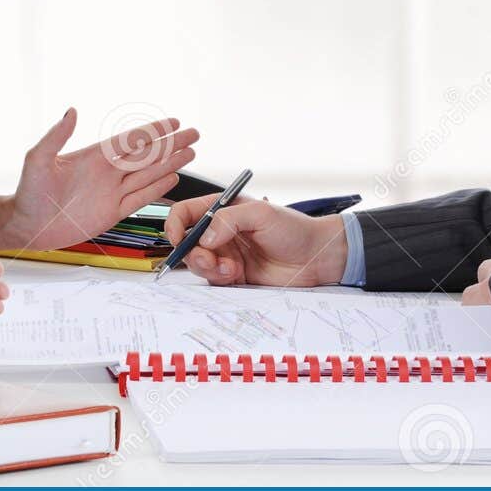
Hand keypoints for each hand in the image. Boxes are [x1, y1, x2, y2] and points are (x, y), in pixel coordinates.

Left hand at [0, 108, 199, 251]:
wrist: (27, 224)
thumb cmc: (28, 192)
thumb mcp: (37, 160)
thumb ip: (56, 136)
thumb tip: (71, 111)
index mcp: (95, 156)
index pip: (132, 140)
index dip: (154, 131)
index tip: (174, 121)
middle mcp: (108, 172)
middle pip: (148, 155)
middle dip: (172, 144)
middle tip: (195, 132)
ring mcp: (112, 193)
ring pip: (149, 175)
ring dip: (171, 163)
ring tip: (192, 152)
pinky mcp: (112, 213)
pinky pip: (140, 199)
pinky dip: (158, 189)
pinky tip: (173, 178)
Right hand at [163, 195, 347, 286]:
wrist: (316, 258)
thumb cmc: (294, 229)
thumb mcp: (261, 214)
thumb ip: (228, 220)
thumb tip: (204, 238)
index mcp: (222, 209)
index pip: (185, 213)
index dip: (174, 225)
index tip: (177, 238)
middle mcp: (220, 232)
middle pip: (187, 243)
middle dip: (193, 254)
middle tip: (210, 259)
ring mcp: (226, 254)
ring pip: (198, 264)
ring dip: (208, 268)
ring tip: (231, 268)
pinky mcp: (234, 275)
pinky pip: (213, 280)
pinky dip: (219, 279)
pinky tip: (236, 274)